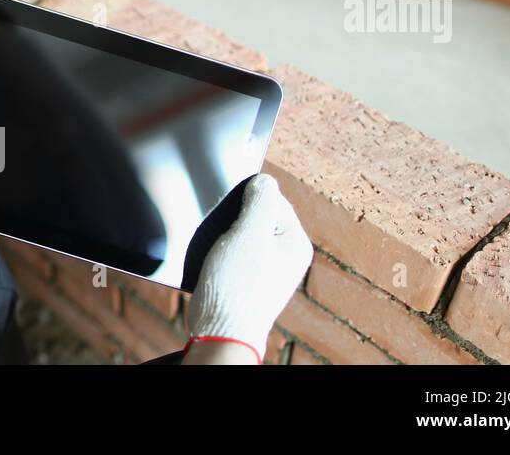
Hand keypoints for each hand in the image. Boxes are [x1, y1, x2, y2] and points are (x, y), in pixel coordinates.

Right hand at [186, 173, 311, 362]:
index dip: (247, 201)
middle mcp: (285, 255)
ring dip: (224, 238)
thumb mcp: (248, 235)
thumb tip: (264, 179)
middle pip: (255, 216)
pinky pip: (230, 252)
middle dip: (233, 221)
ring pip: (239, 234)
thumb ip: (259, 201)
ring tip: (219, 255)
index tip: (232, 218)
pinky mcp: (245, 279)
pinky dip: (218, 253)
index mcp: (295, 243)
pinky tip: (214, 265)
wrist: (219, 331)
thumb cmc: (236, 288)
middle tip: (224, 239)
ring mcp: (265, 269)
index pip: (273, 199)